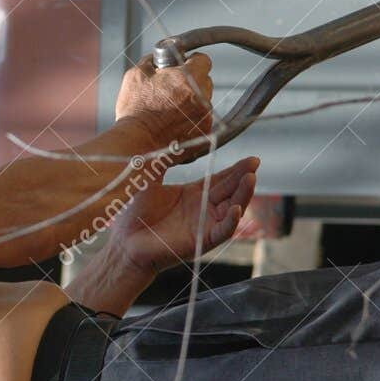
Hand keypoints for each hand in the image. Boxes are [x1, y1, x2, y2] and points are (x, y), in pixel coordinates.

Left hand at [107, 155, 258, 273]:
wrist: (125, 242)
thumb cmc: (135, 213)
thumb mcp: (150, 180)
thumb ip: (163, 160)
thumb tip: (173, 138)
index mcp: (194, 194)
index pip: (222, 179)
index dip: (237, 170)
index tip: (251, 159)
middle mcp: (203, 209)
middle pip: (231, 191)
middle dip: (244, 177)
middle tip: (254, 163)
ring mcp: (204, 225)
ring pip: (233, 209)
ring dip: (243, 195)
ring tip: (251, 179)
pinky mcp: (201, 241)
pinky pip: (222, 231)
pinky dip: (231, 221)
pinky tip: (235, 209)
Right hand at [114, 53, 213, 158]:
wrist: (136, 146)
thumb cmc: (134, 112)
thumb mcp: (135, 76)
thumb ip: (152, 60)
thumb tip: (161, 56)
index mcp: (188, 77)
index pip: (203, 60)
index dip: (191, 62)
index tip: (182, 68)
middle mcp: (202, 95)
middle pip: (205, 81)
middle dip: (191, 84)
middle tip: (171, 92)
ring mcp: (206, 116)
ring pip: (203, 102)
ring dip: (191, 104)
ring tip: (169, 113)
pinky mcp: (206, 133)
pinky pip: (202, 120)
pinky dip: (191, 121)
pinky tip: (174, 126)